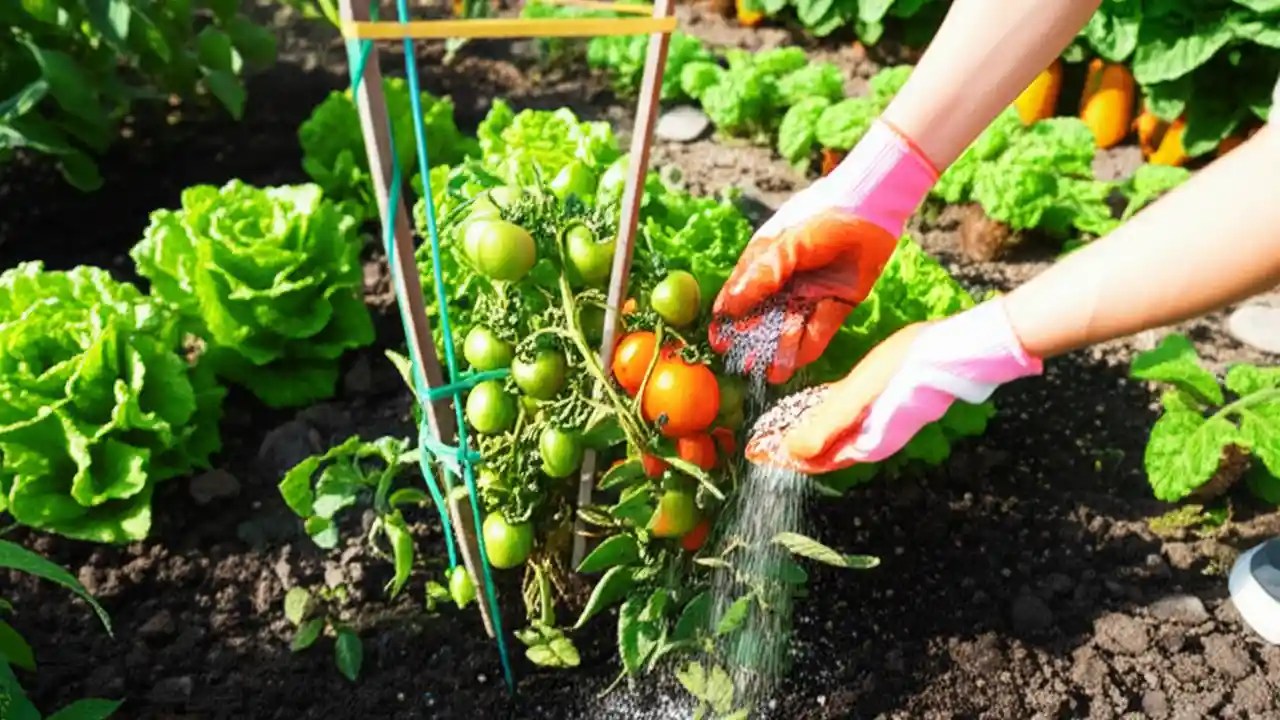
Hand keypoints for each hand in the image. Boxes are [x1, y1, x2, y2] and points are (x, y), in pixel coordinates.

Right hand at [708, 119, 937, 383]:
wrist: (873, 206)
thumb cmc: (824, 216)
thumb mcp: (787, 244)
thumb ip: (761, 275)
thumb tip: (729, 307)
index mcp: (766, 261)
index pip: (740, 295)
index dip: (729, 319)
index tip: (720, 342)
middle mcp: (785, 281)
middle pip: (764, 317)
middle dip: (754, 343)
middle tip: (747, 366)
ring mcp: (811, 293)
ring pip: (791, 327)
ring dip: (781, 350)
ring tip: (773, 374)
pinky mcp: (838, 302)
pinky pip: (820, 328)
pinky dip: (809, 344)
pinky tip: (797, 360)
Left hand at [745, 298, 1042, 472]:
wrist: (956, 350)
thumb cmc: (907, 370)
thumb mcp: (859, 395)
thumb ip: (825, 426)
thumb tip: (791, 453)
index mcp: (862, 445)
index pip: (810, 461)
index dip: (778, 459)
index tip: (750, 454)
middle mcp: (868, 440)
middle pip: (817, 452)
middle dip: (785, 449)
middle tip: (754, 443)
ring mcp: (877, 424)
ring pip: (829, 436)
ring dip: (801, 433)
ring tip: (773, 427)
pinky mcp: (883, 404)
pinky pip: (843, 418)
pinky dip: (821, 416)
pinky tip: (811, 406)